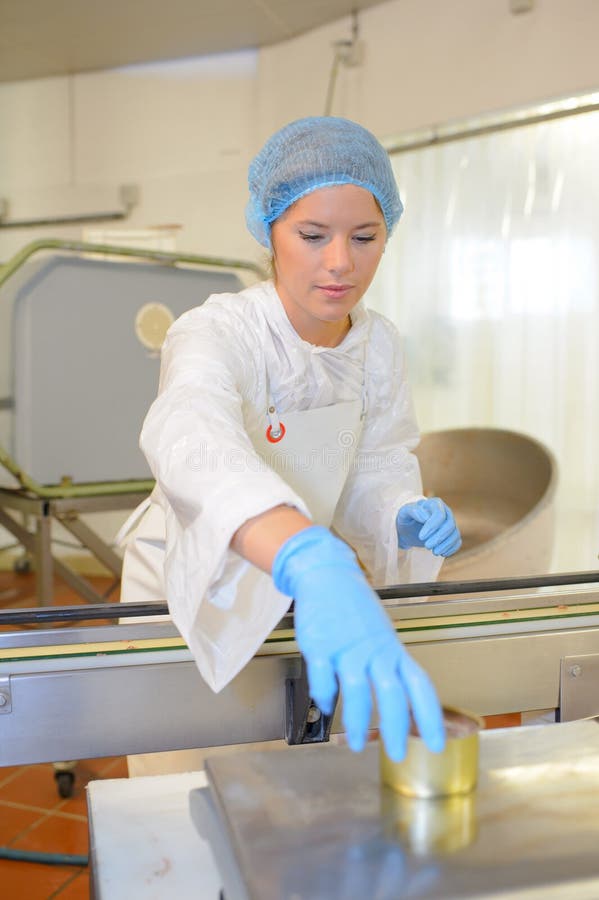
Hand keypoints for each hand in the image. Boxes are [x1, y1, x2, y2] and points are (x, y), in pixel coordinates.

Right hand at [272, 526, 444, 760]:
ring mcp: (347, 647)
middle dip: (396, 727)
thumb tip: (395, 708)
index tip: (440, 745)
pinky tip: (326, 706)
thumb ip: (388, 669)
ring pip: (356, 689)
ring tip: (356, 744)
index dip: (431, 716)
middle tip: (398, 754)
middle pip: (391, 692)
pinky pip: (323, 678)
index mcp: (393, 650)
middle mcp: (374, 650)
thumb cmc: (356, 611)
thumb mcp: (382, 637)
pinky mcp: (320, 645)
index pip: (420, 685)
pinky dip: (325, 697)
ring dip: (357, 720)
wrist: (327, 575)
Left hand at [396, 498, 460, 555]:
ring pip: (455, 534)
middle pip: (449, 525)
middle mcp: (446, 512)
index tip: (421, 537)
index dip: (432, 527)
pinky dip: (451, 548)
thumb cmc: (406, 518)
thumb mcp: (404, 513)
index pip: (439, 515)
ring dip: (446, 545)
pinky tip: (442, 553)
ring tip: (434, 552)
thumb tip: (426, 517)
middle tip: (427, 546)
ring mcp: (450, 523)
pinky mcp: (451, 534)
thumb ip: (413, 511)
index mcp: (435, 503)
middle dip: (439, 537)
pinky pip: (457, 541)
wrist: (408, 528)